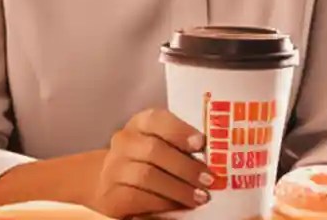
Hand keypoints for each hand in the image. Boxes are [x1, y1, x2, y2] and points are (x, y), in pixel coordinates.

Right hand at [89, 108, 215, 218]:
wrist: (112, 182)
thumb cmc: (150, 160)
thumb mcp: (165, 145)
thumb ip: (183, 146)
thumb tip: (215, 158)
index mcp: (140, 124)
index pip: (156, 119)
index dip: (180, 131)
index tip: (201, 144)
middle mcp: (124, 142)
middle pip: (153, 150)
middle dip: (185, 167)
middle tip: (208, 180)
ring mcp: (113, 168)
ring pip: (146, 176)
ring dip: (178, 188)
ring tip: (199, 197)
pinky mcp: (111, 195)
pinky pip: (137, 198)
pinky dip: (161, 203)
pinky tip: (178, 206)